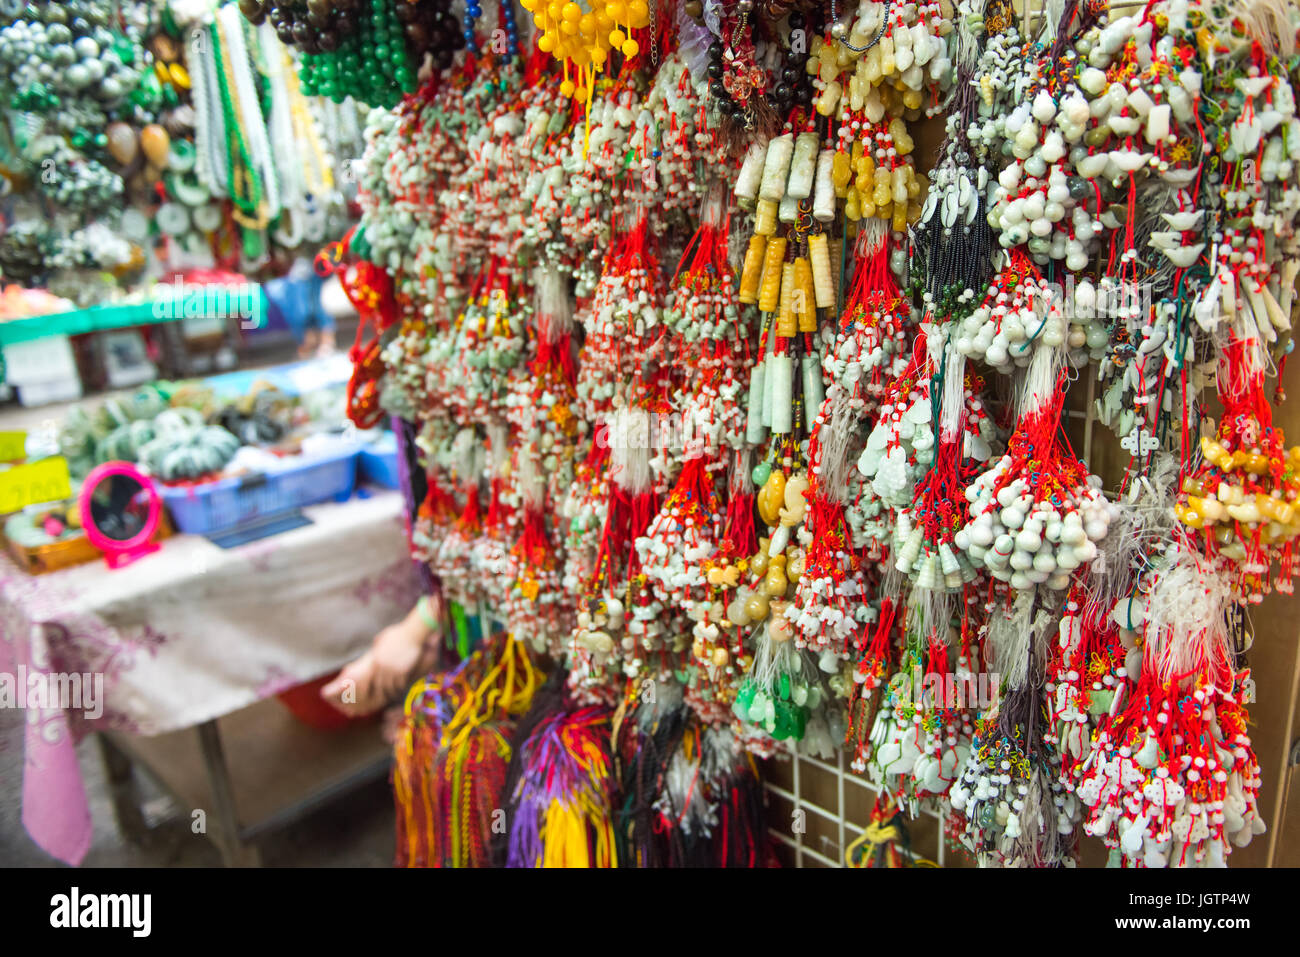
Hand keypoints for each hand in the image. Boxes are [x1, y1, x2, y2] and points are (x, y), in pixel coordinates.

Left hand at [321, 599, 440, 716]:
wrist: (411, 634)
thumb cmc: (398, 633)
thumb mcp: (384, 638)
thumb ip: (378, 644)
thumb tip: (375, 645)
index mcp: (376, 660)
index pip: (372, 677)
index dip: (372, 685)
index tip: (373, 690)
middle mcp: (382, 667)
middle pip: (379, 684)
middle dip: (380, 692)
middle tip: (381, 697)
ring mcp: (392, 670)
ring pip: (390, 686)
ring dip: (391, 691)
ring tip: (392, 694)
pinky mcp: (402, 671)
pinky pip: (400, 683)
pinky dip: (400, 686)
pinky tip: (401, 688)